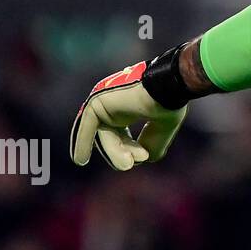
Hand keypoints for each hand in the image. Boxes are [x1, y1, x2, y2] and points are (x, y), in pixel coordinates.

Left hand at [70, 46, 191, 169]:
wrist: (169, 85)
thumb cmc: (170, 101)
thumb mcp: (163, 126)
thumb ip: (153, 142)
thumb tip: (143, 160)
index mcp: (131, 104)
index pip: (121, 134)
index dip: (130, 148)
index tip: (144, 157)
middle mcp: (115, 103)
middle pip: (111, 136)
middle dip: (122, 151)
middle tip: (131, 163)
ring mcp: (105, 101)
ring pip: (103, 134)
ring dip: (112, 152)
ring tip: (125, 164)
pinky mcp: (97, 102)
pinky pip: (86, 126)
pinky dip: (83, 143)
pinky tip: (80, 161)